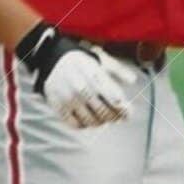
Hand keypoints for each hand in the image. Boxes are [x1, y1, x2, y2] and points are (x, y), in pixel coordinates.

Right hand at [15, 23, 140, 128]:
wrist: (50, 58)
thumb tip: (133, 80)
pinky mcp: (58, 106)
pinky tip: (89, 120)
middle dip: (114, 117)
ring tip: (104, 119)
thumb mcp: (100, 60)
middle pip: (104, 112)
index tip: (128, 113)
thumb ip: (118, 70)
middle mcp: (81, 87)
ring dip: (101, 122)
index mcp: (94, 74)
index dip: (123, 110)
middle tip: (118, 118)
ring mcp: (69, 98)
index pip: (114, 98)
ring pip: (91, 121)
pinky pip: (75, 125)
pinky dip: (85, 125)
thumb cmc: (80, 60)